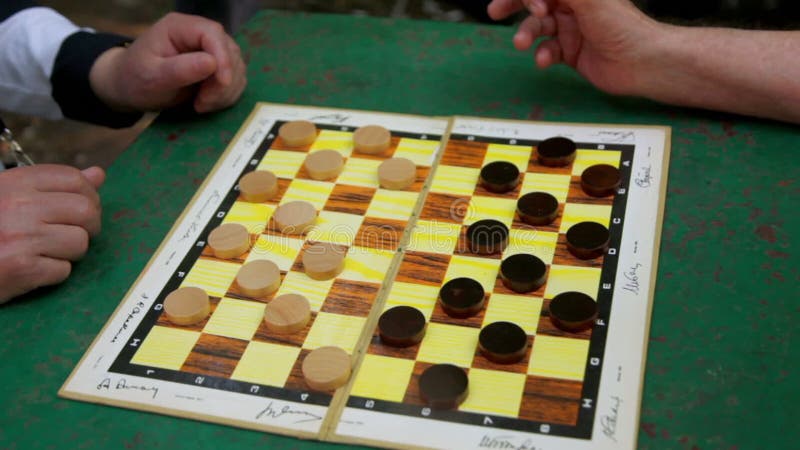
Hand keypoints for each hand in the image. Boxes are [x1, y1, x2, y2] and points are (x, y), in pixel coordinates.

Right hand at [0, 165, 104, 303]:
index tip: (79, 209)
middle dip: (87, 226)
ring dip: (69, 252)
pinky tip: (32, 269)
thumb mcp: (10, 195)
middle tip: (71, 234)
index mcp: (15, 183)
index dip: (87, 195)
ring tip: (46, 252)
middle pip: (86, 210)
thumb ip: (54, 185)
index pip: (73, 179)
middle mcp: (19, 205)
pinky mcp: (21, 267)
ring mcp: (21, 236)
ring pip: (80, 242)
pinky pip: (63, 270)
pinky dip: (52, 274)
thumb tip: (98, 175)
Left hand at [89, 12, 246, 113]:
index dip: (224, 58)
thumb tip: (211, 63)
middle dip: (224, 82)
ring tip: (201, 105)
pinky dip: (226, 95)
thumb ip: (179, 69)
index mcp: (180, 27)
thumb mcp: (152, 77)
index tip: (222, 83)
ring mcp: (211, 50)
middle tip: (203, 103)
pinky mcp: (217, 67)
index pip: (213, 34)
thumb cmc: (135, 79)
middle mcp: (199, 34)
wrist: (130, 88)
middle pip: (230, 51)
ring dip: (226, 92)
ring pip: (237, 68)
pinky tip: (207, 103)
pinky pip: (235, 80)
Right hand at [487, 0, 663, 95]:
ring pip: (538, 27)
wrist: (642, 63)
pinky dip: (542, 54)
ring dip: (527, 34)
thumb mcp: (588, 0)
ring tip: (522, 44)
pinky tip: (544, 60)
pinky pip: (547, 50)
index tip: (522, 2)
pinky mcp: (571, 53)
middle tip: (495, 11)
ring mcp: (571, 29)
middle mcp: (573, 6)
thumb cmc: (622, 27)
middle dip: (515, 5)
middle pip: (536, 2)